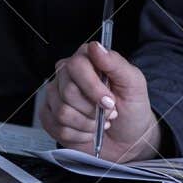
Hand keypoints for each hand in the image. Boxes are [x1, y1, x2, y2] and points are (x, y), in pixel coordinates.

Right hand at [38, 41, 161, 162]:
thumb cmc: (131, 106)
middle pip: (68, 91)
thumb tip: (96, 47)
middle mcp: (66, 75)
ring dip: (87, 124)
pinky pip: (57, 127)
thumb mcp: (133, 82)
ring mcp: (55, 95)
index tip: (109, 101)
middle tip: (108, 112)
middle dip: (92, 109)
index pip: (76, 65)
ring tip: (99, 121)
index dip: (93, 87)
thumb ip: (115, 63)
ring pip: (62, 112)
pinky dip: (78, 134)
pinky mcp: (49, 116)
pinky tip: (88, 130)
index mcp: (86, 60)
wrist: (127, 136)